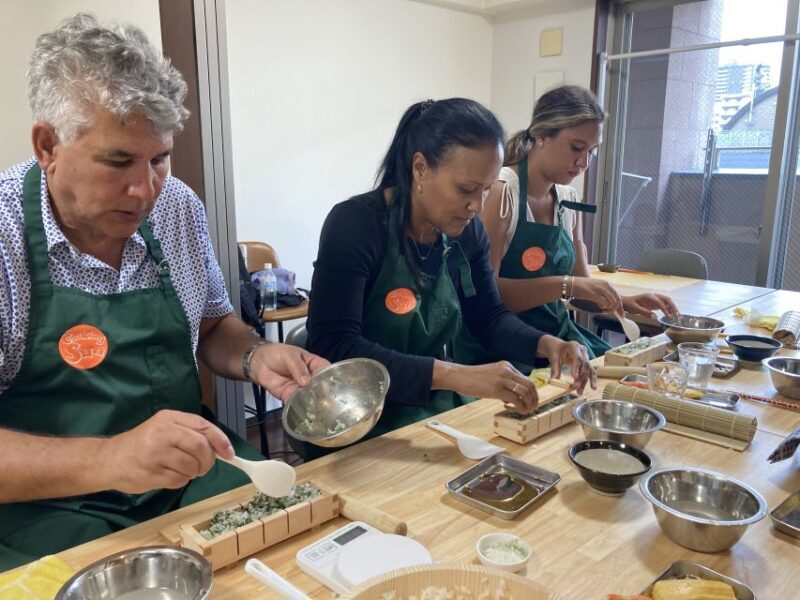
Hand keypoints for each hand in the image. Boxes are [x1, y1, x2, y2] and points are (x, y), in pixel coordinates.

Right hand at [101, 410, 233, 493]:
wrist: (109, 459)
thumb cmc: (142, 443)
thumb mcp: (164, 428)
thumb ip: (190, 433)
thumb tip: (221, 448)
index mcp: (169, 418)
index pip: (204, 426)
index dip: (221, 441)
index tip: (229, 454)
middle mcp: (163, 433)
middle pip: (201, 447)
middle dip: (208, 460)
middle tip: (203, 466)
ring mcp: (155, 454)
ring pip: (192, 466)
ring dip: (194, 472)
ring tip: (183, 470)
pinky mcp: (151, 473)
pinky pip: (179, 480)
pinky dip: (181, 481)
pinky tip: (169, 475)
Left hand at [251, 343, 329, 400]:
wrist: (259, 362)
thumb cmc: (277, 353)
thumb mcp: (289, 355)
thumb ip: (298, 367)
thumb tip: (306, 381)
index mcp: (314, 364)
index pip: (326, 371)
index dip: (330, 378)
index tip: (331, 384)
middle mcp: (310, 378)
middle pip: (320, 387)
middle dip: (322, 393)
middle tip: (323, 398)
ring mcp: (300, 388)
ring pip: (309, 397)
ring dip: (311, 402)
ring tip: (313, 405)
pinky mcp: (289, 396)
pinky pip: (296, 403)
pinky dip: (297, 406)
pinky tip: (300, 407)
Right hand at [450, 361, 537, 414]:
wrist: (459, 376)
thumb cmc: (472, 378)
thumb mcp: (491, 375)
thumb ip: (503, 383)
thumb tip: (511, 398)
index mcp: (506, 366)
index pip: (525, 378)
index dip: (532, 391)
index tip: (532, 400)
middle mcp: (507, 370)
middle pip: (529, 384)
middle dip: (534, 398)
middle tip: (534, 407)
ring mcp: (502, 379)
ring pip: (525, 392)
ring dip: (529, 403)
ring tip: (527, 411)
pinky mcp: (497, 389)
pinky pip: (515, 399)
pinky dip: (520, 407)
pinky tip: (519, 411)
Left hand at [536, 336, 596, 393]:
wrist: (558, 347)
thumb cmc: (556, 351)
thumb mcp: (554, 358)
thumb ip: (554, 369)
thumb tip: (553, 381)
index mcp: (573, 346)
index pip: (578, 358)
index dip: (577, 368)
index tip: (574, 377)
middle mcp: (582, 350)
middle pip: (584, 365)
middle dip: (581, 377)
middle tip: (576, 387)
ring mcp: (586, 356)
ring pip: (588, 370)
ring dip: (585, 381)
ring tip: (580, 391)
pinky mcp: (587, 362)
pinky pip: (591, 371)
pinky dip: (592, 379)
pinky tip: (593, 387)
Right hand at [571, 277, 623, 313]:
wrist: (570, 284)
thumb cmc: (581, 287)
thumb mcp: (596, 288)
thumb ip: (604, 294)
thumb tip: (610, 304)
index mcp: (606, 283)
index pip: (618, 296)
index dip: (620, 306)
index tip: (621, 313)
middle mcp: (605, 285)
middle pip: (617, 300)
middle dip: (617, 309)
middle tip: (613, 314)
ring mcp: (600, 289)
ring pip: (612, 302)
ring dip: (609, 309)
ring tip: (603, 310)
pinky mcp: (594, 294)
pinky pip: (604, 303)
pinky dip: (603, 307)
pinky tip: (599, 307)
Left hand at [622, 293, 678, 318]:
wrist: (625, 302)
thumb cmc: (629, 304)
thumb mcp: (634, 308)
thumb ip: (644, 312)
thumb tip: (654, 316)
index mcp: (649, 296)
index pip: (660, 302)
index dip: (665, 309)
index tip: (669, 317)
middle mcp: (654, 296)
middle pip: (667, 300)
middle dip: (673, 307)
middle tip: (677, 316)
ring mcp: (655, 299)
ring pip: (667, 302)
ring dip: (673, 308)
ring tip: (677, 317)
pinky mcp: (655, 303)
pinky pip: (664, 306)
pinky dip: (668, 310)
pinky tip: (671, 316)